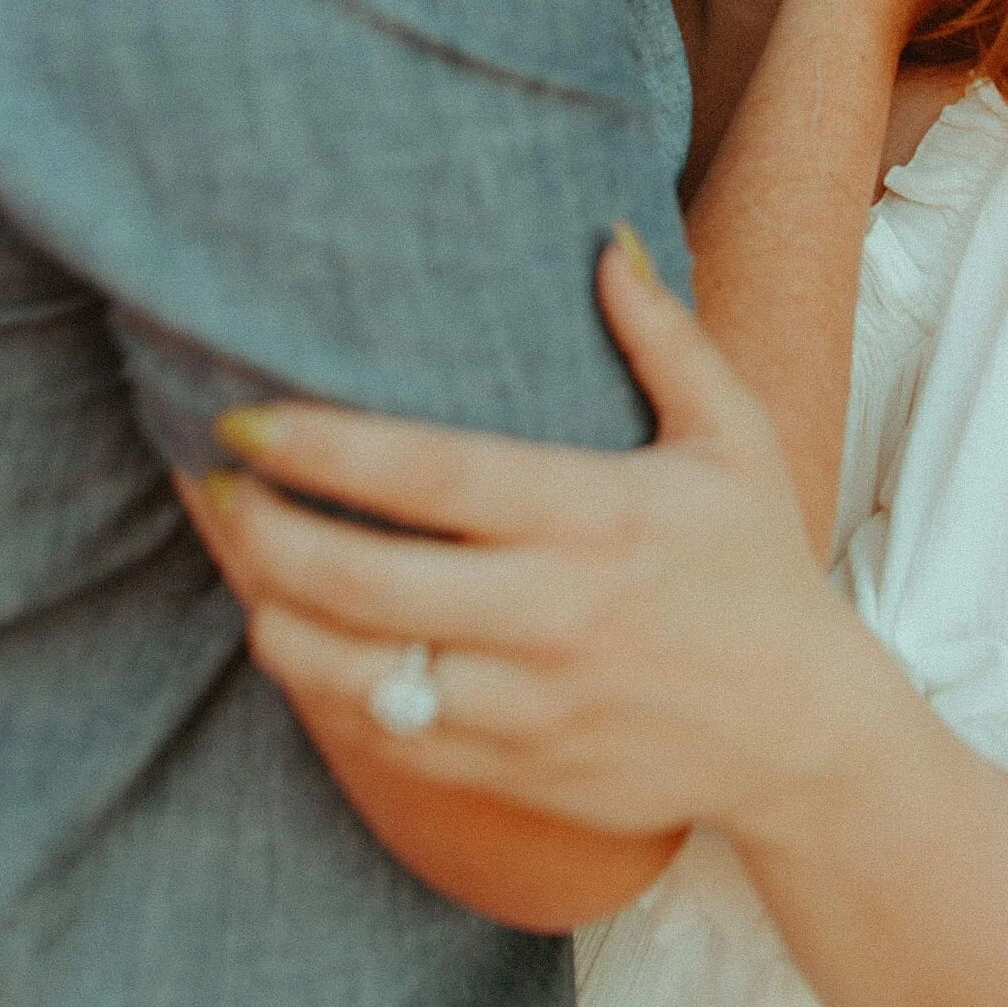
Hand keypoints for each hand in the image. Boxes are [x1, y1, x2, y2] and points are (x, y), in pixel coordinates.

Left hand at [183, 234, 861, 847]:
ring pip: (351, 673)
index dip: (324, 448)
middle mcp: (553, 614)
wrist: (800, 734)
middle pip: (363, 580)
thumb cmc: (756, 563)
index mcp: (598, 516)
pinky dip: (321, 686)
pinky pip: (379, 739)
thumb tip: (608, 235)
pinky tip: (295, 633)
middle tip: (207, 478)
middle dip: (260, 531)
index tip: (244, 417)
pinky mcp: (511, 772)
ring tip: (237, 553)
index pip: (431, 478)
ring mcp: (526, 705)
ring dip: (269, 613)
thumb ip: (662, 335)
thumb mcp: (730, 436)